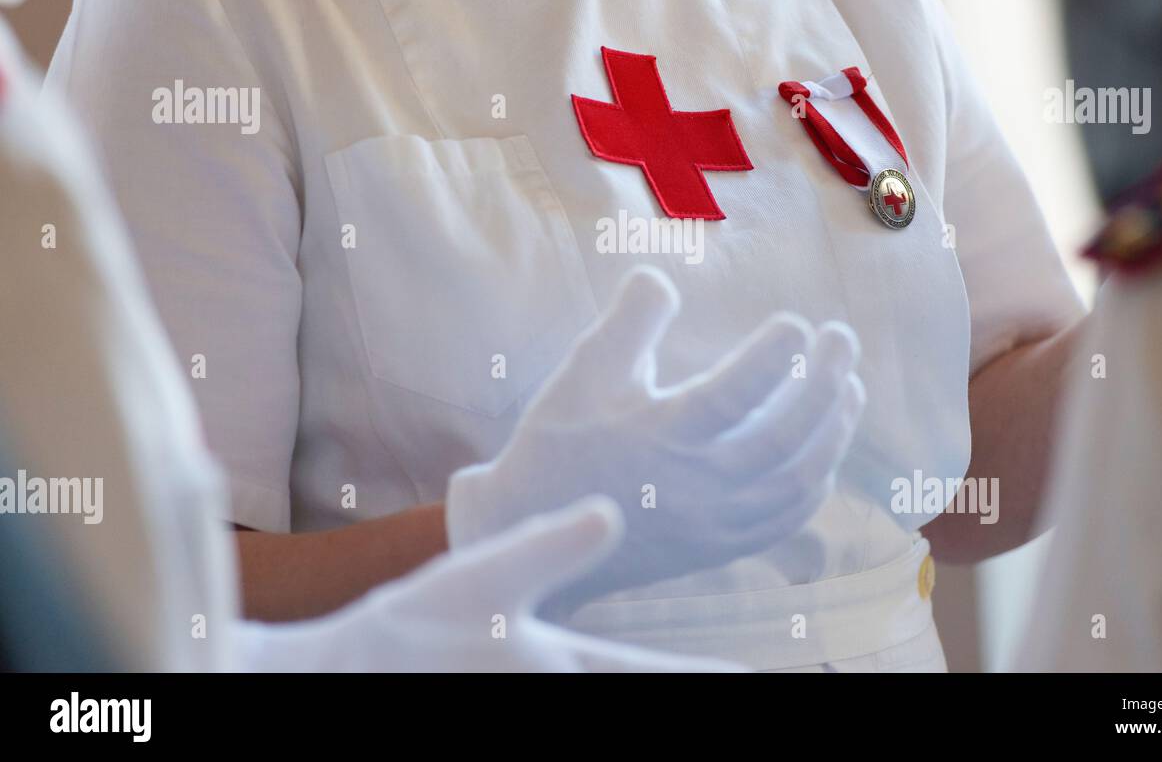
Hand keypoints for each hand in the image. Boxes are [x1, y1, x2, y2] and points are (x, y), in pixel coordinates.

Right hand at [237, 497, 743, 671]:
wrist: (346, 676)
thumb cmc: (412, 628)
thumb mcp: (484, 574)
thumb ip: (550, 546)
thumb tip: (612, 513)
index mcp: (566, 667)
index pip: (658, 679)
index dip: (711, 679)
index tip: (757, 675)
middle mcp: (561, 694)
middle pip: (644, 697)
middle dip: (692, 686)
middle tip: (749, 677)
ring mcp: (537, 707)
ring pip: (613, 702)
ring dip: (659, 685)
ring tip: (702, 676)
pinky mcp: (514, 702)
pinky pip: (575, 699)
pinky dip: (607, 679)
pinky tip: (610, 671)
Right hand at [445, 265, 863, 609]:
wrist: (539, 531)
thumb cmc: (561, 442)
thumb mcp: (583, 371)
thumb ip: (628, 321)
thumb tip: (662, 276)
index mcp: (662, 436)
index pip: (735, 395)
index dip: (773, 357)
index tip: (798, 322)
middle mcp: (697, 485)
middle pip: (783, 439)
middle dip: (824, 386)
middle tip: (843, 339)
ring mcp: (713, 524)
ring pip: (796, 483)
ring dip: (833, 433)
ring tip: (850, 387)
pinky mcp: (718, 547)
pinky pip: (785, 520)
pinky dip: (814, 482)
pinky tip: (824, 450)